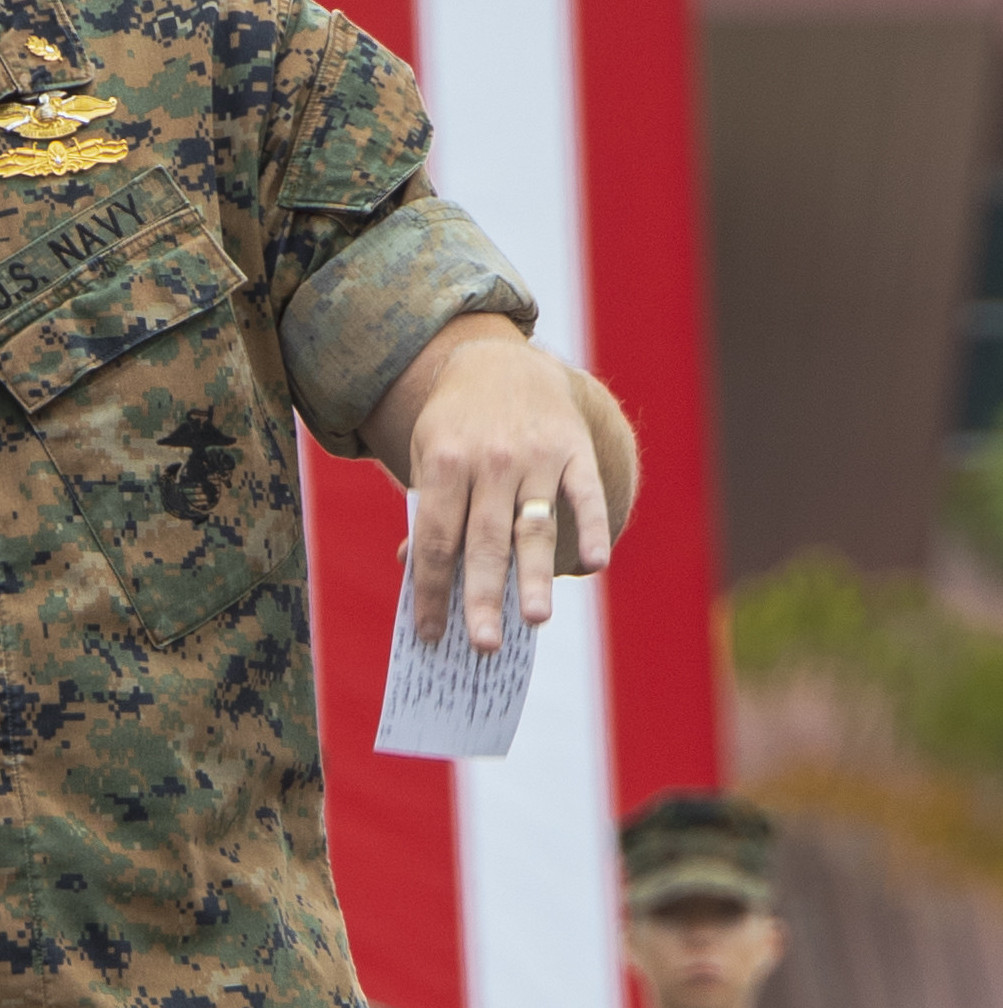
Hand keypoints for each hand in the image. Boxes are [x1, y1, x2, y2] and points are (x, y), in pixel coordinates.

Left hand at [368, 318, 617, 654]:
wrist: (501, 362)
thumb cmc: (458, 426)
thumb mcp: (429, 457)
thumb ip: (429, 512)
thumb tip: (414, 567)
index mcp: (445, 464)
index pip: (437, 539)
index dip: (432, 589)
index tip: (431, 635)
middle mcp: (489, 461)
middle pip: (484, 539)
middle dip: (483, 595)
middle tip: (482, 644)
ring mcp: (535, 456)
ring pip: (534, 524)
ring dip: (535, 573)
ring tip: (535, 618)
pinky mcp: (573, 450)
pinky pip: (584, 493)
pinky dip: (591, 527)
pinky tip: (594, 563)